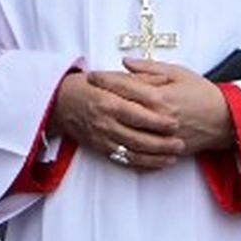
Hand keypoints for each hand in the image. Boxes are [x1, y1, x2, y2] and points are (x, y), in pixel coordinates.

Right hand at [48, 71, 184, 170]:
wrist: (60, 102)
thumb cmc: (89, 86)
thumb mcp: (113, 76)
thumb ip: (138, 78)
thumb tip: (163, 80)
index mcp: (110, 102)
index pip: (137, 114)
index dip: (157, 121)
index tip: (174, 124)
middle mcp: (105, 122)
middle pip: (137, 137)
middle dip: (161, 143)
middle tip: (180, 144)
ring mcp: (102, 137)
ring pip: (131, 152)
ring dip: (154, 157)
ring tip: (173, 156)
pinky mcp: (99, 148)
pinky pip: (122, 160)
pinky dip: (141, 164)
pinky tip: (156, 163)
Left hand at [88, 58, 233, 154]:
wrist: (226, 121)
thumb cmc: (203, 93)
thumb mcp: (179, 73)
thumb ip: (150, 68)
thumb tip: (125, 62)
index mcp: (159, 96)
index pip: (125, 86)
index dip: (105, 80)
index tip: (91, 76)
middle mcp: (156, 117)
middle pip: (120, 107)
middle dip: (101, 99)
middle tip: (85, 93)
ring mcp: (158, 136)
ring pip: (126, 131)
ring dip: (108, 123)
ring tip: (94, 116)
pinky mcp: (163, 149)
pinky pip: (138, 150)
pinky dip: (123, 145)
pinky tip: (111, 138)